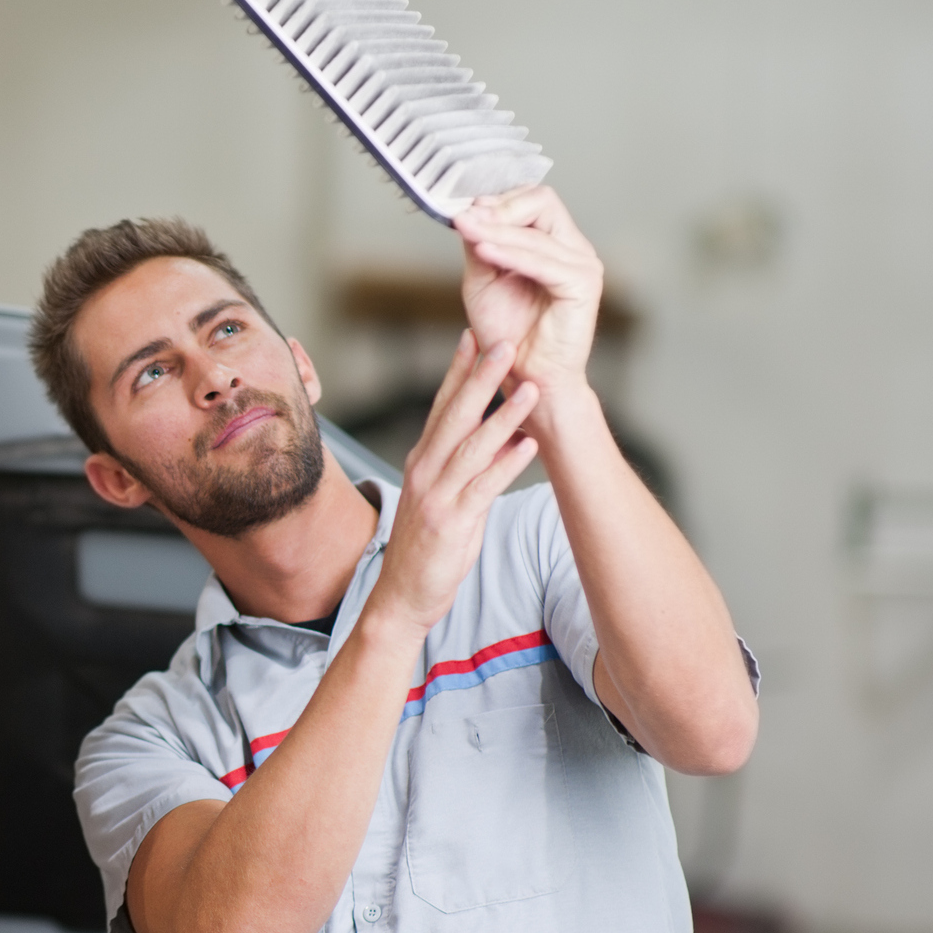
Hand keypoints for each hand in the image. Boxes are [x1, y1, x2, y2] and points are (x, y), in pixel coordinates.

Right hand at [367, 332, 540, 636]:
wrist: (402, 596)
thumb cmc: (426, 547)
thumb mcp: (441, 497)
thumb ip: (465, 464)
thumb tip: (501, 434)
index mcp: (422, 461)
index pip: (440, 406)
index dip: (457, 370)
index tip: (474, 336)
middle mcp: (425, 472)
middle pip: (455, 416)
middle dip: (480, 378)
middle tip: (503, 343)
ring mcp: (436, 496)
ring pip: (472, 447)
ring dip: (504, 415)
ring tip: (530, 389)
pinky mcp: (451, 523)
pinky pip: (482, 488)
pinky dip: (505, 465)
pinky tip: (527, 446)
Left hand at [454, 185, 603, 405]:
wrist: (525, 378)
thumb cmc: (507, 334)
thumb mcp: (483, 281)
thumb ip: (480, 246)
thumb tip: (471, 212)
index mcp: (554, 244)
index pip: (533, 199)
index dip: (498, 200)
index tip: (464, 209)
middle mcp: (573, 249)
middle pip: (543, 201)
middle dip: (499, 208)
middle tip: (465, 217)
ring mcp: (583, 265)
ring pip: (537, 231)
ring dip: (496, 229)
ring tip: (465, 229)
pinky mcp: (583, 285)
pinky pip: (543, 261)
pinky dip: (510, 253)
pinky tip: (483, 250)